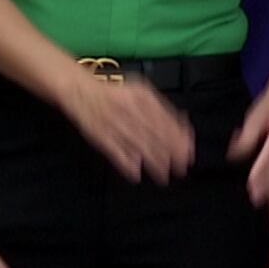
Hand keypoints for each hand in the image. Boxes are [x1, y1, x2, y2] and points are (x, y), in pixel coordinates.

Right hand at [60, 74, 192, 182]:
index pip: (165, 121)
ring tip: (162, 176)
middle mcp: (129, 111)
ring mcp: (114, 124)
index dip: (177, 139)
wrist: (81, 91)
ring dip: (151, 163)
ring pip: (137, 146)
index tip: (187, 152)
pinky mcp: (100, 136)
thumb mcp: (141, 91)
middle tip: (179, 168)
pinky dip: (125, 164)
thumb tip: (181, 122)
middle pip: (153, 135)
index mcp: (141, 98)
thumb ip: (160, 107)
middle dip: (168, 154)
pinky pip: (115, 152)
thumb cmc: (114, 93)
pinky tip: (135, 174)